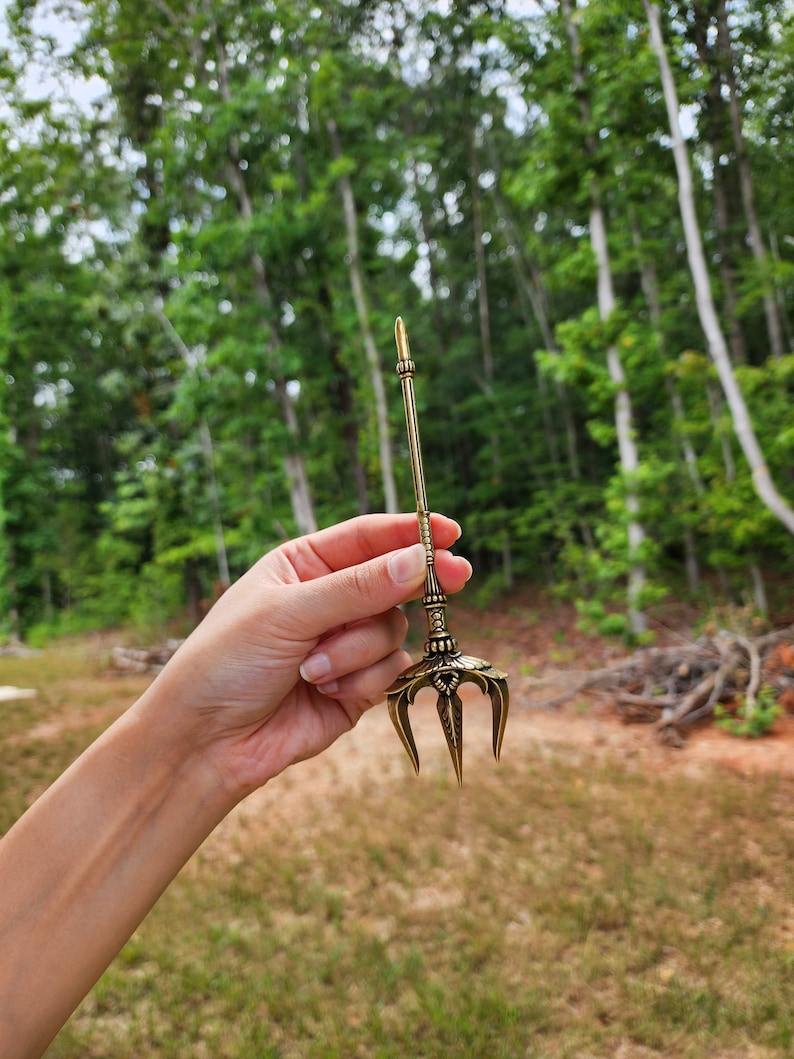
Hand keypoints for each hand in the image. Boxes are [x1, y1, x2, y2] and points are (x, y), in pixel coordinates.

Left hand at [142, 513, 470, 796]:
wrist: (208, 741)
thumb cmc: (227, 662)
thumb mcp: (289, 613)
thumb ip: (358, 588)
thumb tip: (419, 560)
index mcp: (305, 566)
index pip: (367, 538)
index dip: (410, 533)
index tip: (449, 531)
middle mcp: (330, 600)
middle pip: (393, 581)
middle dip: (416, 584)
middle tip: (457, 577)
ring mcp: (345, 643)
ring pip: (393, 630)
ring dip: (358, 652)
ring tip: (311, 671)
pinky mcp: (357, 686)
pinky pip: (390, 671)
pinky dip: (362, 682)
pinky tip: (324, 692)